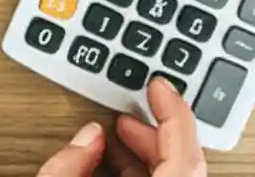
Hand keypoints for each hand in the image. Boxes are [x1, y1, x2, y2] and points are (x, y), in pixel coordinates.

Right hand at [36, 77, 206, 176]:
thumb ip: (69, 164)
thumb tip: (86, 137)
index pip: (185, 153)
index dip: (173, 113)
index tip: (161, 87)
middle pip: (184, 162)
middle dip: (153, 132)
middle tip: (129, 113)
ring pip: (174, 175)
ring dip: (147, 153)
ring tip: (117, 136)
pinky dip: (144, 171)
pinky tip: (117, 165)